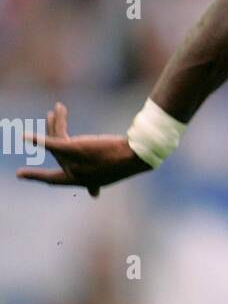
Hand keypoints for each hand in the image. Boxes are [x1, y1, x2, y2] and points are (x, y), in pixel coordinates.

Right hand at [16, 102, 150, 196]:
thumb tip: (94, 195)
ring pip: (57, 139)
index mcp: (79, 181)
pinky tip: (25, 136)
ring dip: (56, 122)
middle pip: (56, 149)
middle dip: (54, 129)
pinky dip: (38, 139)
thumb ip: (93, 184)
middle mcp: (73, 174)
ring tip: (58, 109)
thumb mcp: (104, 176)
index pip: (54, 180)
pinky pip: (52, 142)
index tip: (19, 174)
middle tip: (52, 115)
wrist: (132, 156)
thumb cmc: (123, 163)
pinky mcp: (73, 148)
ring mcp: (73, 162)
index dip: (37, 176)